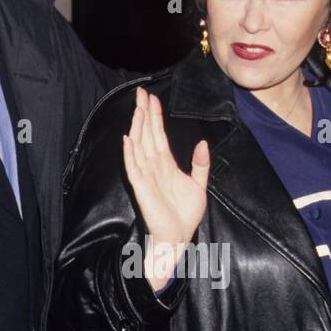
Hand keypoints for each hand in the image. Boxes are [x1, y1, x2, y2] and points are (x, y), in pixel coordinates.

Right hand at [122, 87, 209, 291]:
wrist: (178, 237)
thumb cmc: (185, 214)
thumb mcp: (199, 185)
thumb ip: (200, 164)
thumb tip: (202, 142)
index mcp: (165, 165)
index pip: (157, 135)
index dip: (155, 117)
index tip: (153, 98)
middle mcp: (153, 167)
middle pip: (146, 135)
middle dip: (143, 114)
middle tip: (140, 93)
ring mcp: (146, 177)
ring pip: (138, 147)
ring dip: (137, 127)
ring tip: (137, 108)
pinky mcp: (142, 189)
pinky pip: (133, 168)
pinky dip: (130, 154)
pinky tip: (128, 139)